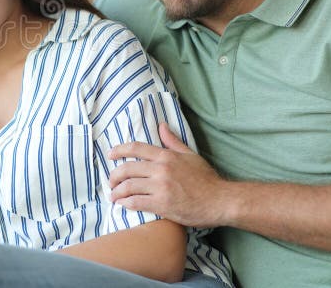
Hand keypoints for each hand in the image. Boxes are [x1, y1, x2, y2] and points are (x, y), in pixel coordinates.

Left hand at [107, 122, 230, 227]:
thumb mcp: (190, 155)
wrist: (220, 201)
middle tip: (110, 182)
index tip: (110, 155)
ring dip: (116, 192)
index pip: (136, 148)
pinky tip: (122, 205)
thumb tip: (161, 126)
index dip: (119, 150)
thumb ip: (173, 141)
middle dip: (114, 176)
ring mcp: (161, 187)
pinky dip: (125, 204)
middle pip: (127, 169)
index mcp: (166, 156)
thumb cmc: (206, 179)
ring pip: (129, 186)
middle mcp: (161, 169)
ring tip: (113, 196)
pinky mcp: (163, 205)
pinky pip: (136, 202)